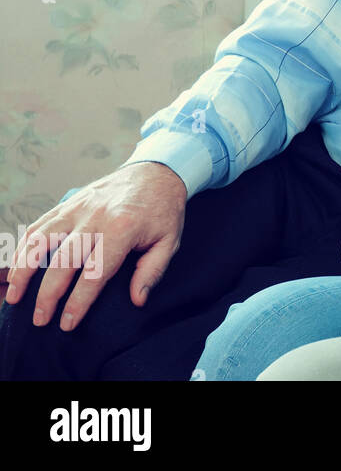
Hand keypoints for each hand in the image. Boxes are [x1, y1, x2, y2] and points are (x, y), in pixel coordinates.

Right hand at [4, 161, 185, 329]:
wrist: (156, 172)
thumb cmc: (163, 210)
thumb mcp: (169, 241)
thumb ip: (152, 272)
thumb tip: (136, 300)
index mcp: (123, 229)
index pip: (95, 273)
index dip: (79, 301)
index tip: (68, 323)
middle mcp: (96, 217)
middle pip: (63, 261)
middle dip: (47, 294)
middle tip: (40, 320)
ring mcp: (78, 207)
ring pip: (41, 240)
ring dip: (23, 270)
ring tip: (14, 296)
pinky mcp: (68, 202)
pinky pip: (39, 224)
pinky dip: (24, 246)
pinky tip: (17, 267)